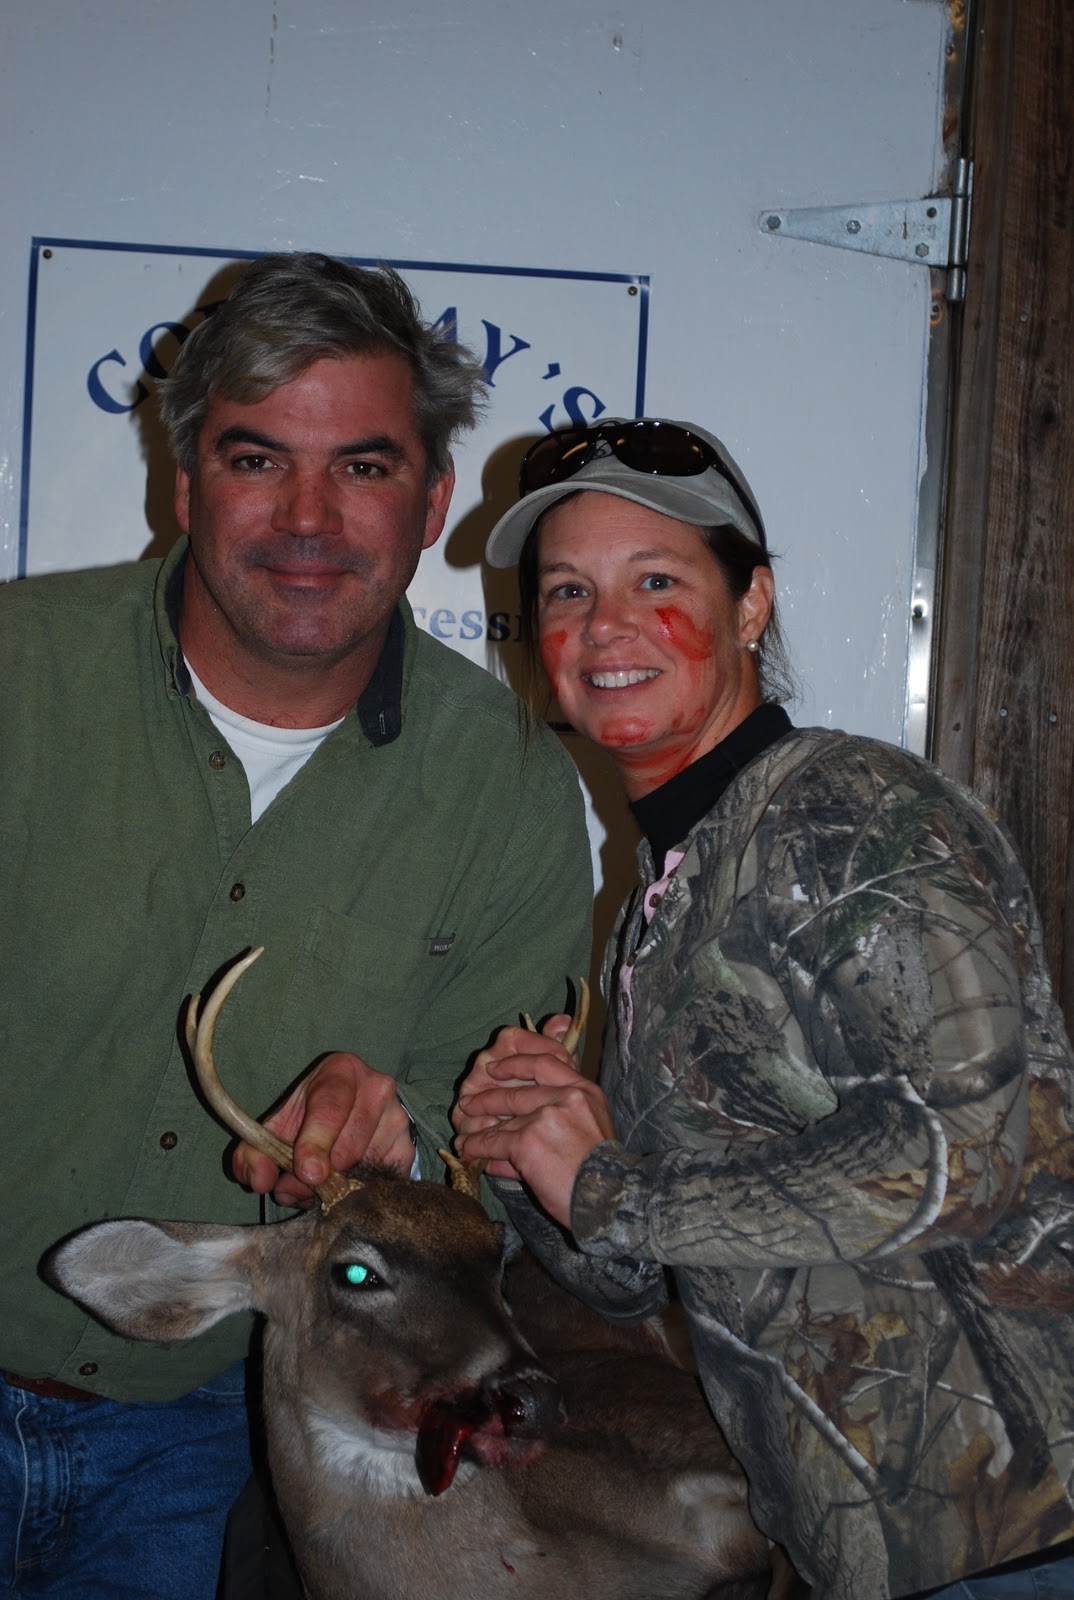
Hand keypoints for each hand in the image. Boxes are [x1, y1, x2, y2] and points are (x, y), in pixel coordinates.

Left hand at [232, 1051, 414, 1206]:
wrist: (351, 1108)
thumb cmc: (308, 1116)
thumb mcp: (276, 1127)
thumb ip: (253, 1152)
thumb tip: (259, 1179)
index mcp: (340, 1071)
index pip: (330, 1109)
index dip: (315, 1144)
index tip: (306, 1173)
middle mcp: (376, 1087)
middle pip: (345, 1150)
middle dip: (317, 1178)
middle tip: (298, 1182)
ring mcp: (398, 1117)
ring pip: (363, 1170)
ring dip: (337, 1188)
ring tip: (321, 1179)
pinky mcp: (408, 1147)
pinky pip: (382, 1182)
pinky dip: (361, 1190)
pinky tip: (348, 1179)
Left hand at [454, 1020, 615, 1228]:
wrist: (613, 1198)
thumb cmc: (606, 1175)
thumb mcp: (594, 1131)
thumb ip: (563, 1120)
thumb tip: (531, 1124)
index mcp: (585, 1091)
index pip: (545, 1063)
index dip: (516, 1063)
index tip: (497, 1068)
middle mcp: (566, 1097)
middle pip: (519, 1092)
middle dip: (489, 1098)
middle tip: (470, 1101)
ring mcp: (546, 1116)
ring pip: (505, 1121)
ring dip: (481, 1129)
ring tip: (465, 1137)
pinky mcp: (528, 1140)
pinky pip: (496, 1141)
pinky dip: (479, 1146)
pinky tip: (469, 1150)